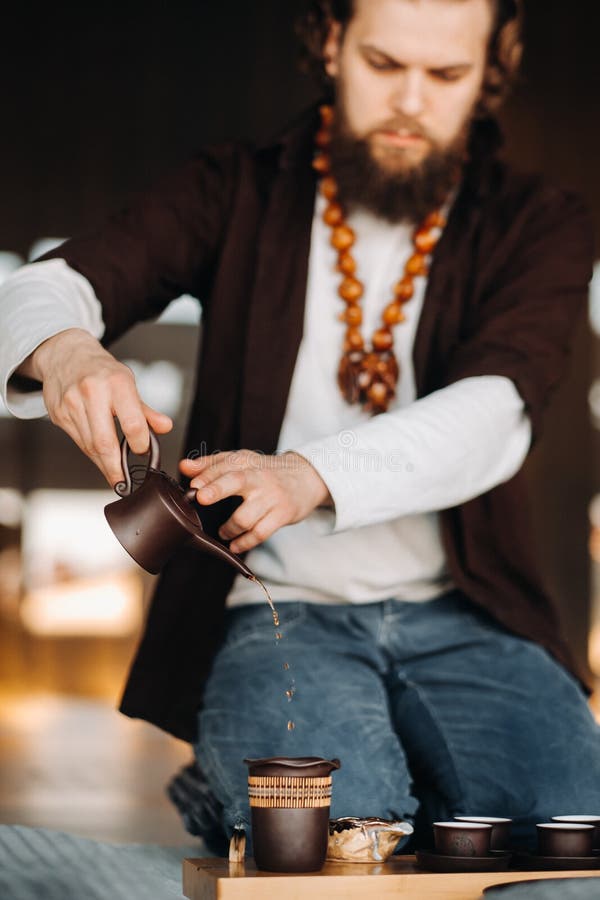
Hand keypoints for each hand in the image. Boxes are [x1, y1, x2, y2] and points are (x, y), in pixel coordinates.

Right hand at [28, 328, 172, 485]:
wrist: (66, 354)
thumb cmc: (101, 370)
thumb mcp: (128, 382)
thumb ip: (146, 410)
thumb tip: (165, 427)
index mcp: (116, 383)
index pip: (132, 423)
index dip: (139, 443)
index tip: (143, 453)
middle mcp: (92, 392)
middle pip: (104, 441)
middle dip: (115, 467)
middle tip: (123, 482)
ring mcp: (72, 403)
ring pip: (89, 445)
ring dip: (103, 463)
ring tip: (114, 472)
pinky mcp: (59, 413)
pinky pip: (78, 441)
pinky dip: (90, 452)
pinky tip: (99, 456)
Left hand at [180, 449, 331, 552]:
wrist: (306, 478)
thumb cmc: (266, 471)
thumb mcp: (242, 462)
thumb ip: (211, 465)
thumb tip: (184, 467)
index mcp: (246, 462)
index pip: (224, 465)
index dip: (207, 474)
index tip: (193, 485)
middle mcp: (259, 477)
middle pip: (236, 481)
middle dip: (217, 489)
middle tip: (201, 498)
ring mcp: (272, 497)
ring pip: (245, 516)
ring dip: (229, 528)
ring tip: (223, 532)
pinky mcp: (282, 515)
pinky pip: (260, 533)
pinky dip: (244, 542)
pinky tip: (234, 545)